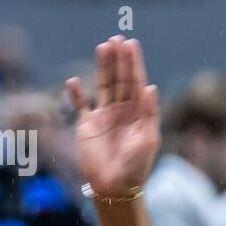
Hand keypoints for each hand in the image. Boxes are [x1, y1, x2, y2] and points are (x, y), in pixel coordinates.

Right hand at [65, 35, 160, 198]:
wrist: (116, 187)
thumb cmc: (137, 166)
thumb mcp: (148, 139)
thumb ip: (149, 113)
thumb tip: (151, 86)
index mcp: (139, 112)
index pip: (136, 82)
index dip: (133, 63)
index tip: (131, 44)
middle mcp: (122, 110)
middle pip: (120, 79)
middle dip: (119, 59)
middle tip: (116, 38)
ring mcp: (104, 116)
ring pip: (103, 86)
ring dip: (103, 67)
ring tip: (102, 47)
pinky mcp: (87, 125)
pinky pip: (80, 105)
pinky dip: (76, 94)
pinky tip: (74, 81)